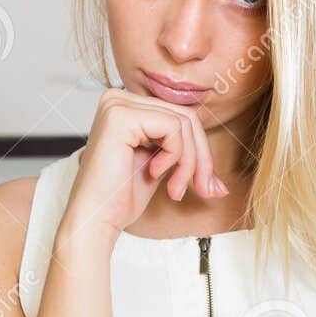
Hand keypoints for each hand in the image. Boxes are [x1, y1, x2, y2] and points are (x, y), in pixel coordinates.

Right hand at [65, 87, 227, 238]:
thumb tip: (220, 180)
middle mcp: (118, 97)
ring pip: (184, 122)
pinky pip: (173, 128)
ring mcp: (117, 104)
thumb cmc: (120, 199)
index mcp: (126, 106)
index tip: (206, 185)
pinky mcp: (120, 116)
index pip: (180, 115)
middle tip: (204, 189)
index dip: (200, 151)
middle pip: (186, 116)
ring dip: (189, 162)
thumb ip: (184, 153)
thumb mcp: (161, 167)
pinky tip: (155, 174)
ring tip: (176, 189)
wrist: (96, 219)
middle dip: (201, 157)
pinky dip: (175, 156)